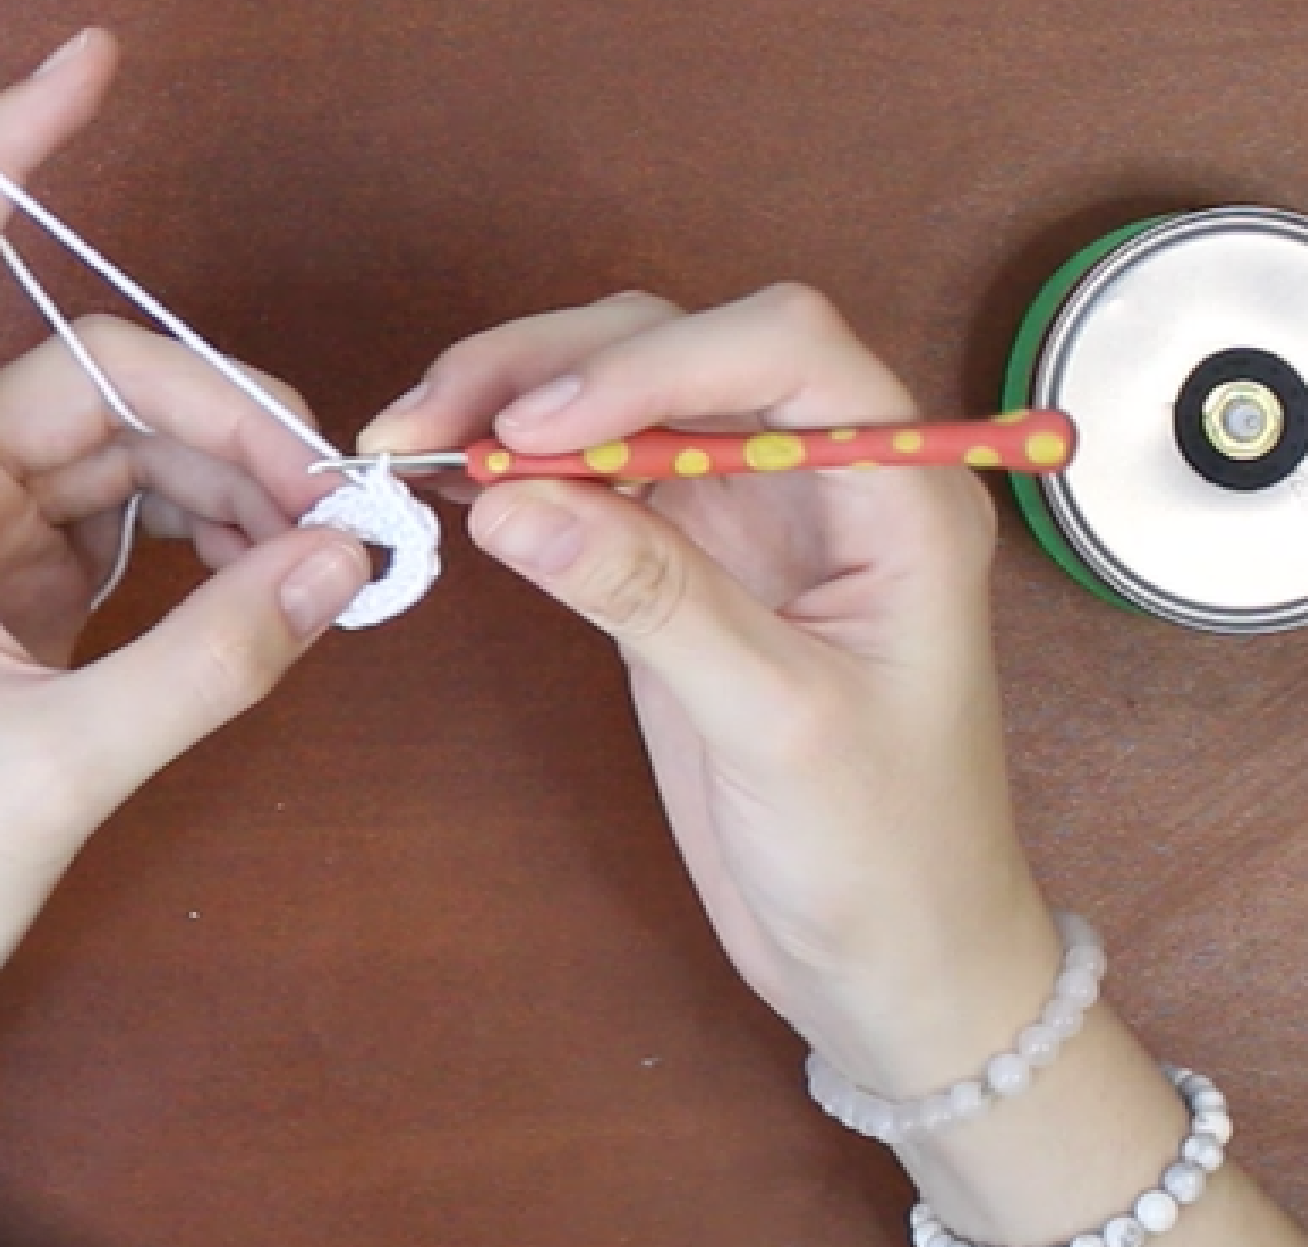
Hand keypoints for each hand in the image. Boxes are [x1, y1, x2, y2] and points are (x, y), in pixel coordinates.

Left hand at [0, 30, 370, 1161]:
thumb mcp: (61, 770)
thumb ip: (213, 656)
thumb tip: (348, 554)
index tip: (95, 62)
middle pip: (89, 377)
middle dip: (226, 411)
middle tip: (347, 498)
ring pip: (124, 448)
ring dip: (233, 476)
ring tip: (335, 544)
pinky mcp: (13, 602)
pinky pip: (129, 520)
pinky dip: (208, 530)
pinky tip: (279, 569)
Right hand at [358, 286, 1058, 1093]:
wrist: (889, 960)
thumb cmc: (886, 851)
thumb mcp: (779, 725)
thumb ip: (653, 598)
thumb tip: (509, 501)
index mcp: (897, 487)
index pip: (783, 348)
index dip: (654, 361)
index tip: (536, 427)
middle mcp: (822, 472)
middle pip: (683, 348)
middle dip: (552, 367)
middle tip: (429, 422)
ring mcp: (748, 512)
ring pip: (623, 398)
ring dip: (515, 404)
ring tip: (411, 443)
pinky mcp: (684, 561)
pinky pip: (594, 481)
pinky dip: (518, 473)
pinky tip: (446, 483)